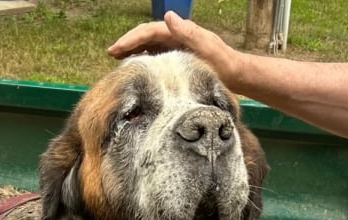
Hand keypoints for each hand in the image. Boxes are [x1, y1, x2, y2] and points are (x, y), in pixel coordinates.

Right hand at [108, 12, 240, 86]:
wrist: (236, 75)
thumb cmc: (223, 64)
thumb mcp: (207, 47)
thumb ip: (188, 32)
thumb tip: (168, 15)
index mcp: (180, 31)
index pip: (149, 31)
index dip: (131, 38)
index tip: (116, 49)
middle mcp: (176, 36)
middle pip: (145, 36)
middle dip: (127, 43)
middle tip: (110, 54)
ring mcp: (176, 47)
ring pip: (148, 45)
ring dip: (132, 50)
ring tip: (116, 60)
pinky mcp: (177, 58)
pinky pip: (155, 55)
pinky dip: (142, 59)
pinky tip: (135, 67)